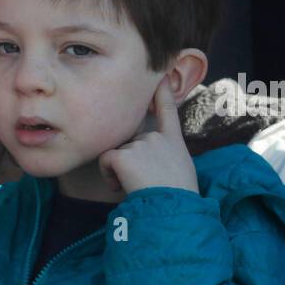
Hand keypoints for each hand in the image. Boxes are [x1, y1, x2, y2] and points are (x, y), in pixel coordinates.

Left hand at [97, 77, 197, 195]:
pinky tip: (123, 185)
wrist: (172, 207)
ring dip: (120, 171)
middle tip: (143, 182)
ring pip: (117, 154)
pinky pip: (105, 161)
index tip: (159, 76)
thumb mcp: (179, 170)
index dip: (161, 92)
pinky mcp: (124, 154)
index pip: (167, 109)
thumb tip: (145, 161)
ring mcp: (140, 144)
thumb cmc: (177, 197)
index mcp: (174, 141)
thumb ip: (162, 157)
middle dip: (129, 162)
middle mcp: (156, 138)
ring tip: (137, 186)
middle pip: (130, 144)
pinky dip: (109, 175)